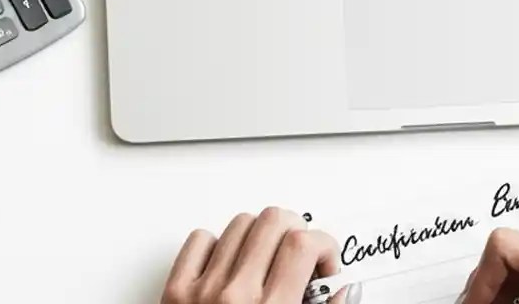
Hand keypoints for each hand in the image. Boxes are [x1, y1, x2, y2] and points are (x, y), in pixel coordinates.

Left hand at [161, 207, 348, 303]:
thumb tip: (343, 290)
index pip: (304, 244)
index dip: (324, 244)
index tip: (324, 260)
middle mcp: (235, 296)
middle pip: (274, 221)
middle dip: (295, 230)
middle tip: (299, 252)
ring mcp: (202, 290)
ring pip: (240, 223)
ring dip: (260, 235)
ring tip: (265, 258)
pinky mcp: (175, 291)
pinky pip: (201, 239)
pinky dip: (217, 244)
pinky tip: (230, 263)